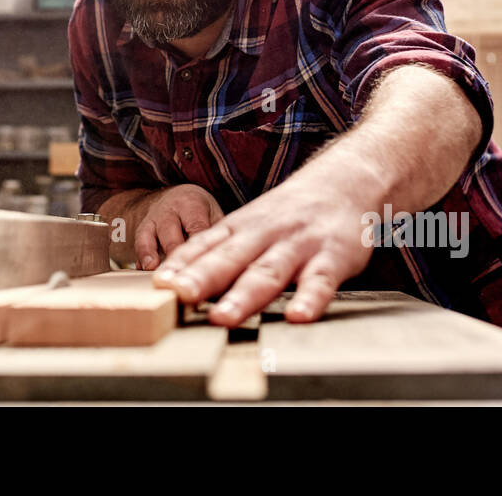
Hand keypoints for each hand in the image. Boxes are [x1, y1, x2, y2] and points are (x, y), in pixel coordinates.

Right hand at [134, 184, 224, 270]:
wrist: (168, 198)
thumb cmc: (198, 211)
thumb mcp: (212, 213)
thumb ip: (219, 234)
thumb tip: (233, 261)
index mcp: (192, 204)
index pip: (197, 228)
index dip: (201, 248)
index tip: (207, 266)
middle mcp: (170, 210)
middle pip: (173, 235)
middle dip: (177, 255)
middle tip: (184, 277)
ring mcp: (154, 219)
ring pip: (152, 238)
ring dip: (155, 257)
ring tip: (159, 273)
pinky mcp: (142, 229)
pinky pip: (139, 243)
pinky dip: (142, 258)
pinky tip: (144, 270)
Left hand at [152, 159, 375, 325]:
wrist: (343, 182)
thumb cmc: (287, 214)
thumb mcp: (249, 224)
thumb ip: (218, 252)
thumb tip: (174, 283)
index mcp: (241, 227)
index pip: (205, 245)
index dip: (181, 264)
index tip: (159, 285)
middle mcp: (265, 233)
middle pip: (230, 258)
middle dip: (202, 279)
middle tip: (178, 298)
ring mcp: (299, 245)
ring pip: (268, 272)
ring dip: (245, 296)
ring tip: (223, 318)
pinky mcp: (333, 257)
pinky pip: (321, 281)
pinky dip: (310, 299)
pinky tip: (298, 317)